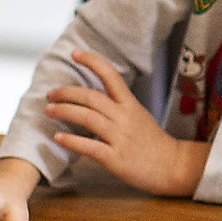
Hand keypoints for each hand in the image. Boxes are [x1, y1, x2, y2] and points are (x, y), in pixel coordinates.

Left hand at [45, 49, 208, 195]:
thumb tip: (91, 100)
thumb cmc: (152, 142)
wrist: (173, 166)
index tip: (75, 53)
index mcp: (130, 105)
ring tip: (48, 110)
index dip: (92, 62)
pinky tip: (58, 138)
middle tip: (50, 94)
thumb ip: (117, 107)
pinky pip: (89, 146)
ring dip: (63, 111)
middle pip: (90, 97)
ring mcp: (120, 138)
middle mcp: (124, 117)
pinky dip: (71, 141)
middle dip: (65, 93)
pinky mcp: (115, 158)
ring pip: (86, 117)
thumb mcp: (139, 116)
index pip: (111, 76)